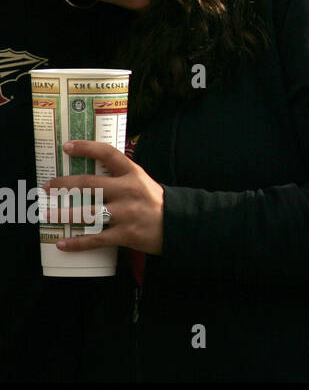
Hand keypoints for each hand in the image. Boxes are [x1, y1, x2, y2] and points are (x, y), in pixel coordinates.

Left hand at [43, 141, 164, 254]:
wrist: (179, 224)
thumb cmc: (155, 202)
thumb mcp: (142, 182)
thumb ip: (121, 177)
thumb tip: (93, 173)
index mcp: (133, 174)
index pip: (108, 154)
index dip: (86, 148)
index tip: (67, 146)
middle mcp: (128, 191)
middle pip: (90, 184)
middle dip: (65, 184)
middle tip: (47, 186)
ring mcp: (126, 213)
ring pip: (88, 213)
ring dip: (64, 214)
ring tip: (47, 214)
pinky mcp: (125, 234)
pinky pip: (96, 239)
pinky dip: (77, 242)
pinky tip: (62, 243)